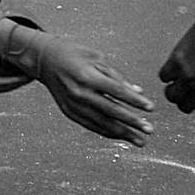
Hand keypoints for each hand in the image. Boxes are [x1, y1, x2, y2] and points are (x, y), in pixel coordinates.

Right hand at [34, 37, 155, 145]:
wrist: (44, 59)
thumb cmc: (72, 54)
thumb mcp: (96, 57)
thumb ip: (116, 76)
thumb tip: (137, 91)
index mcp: (87, 75)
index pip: (117, 91)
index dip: (135, 101)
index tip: (150, 108)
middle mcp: (79, 92)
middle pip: (111, 110)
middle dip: (132, 121)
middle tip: (149, 129)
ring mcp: (73, 104)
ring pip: (102, 123)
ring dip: (122, 133)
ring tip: (139, 140)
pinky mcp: (68, 111)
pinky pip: (91, 125)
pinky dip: (107, 131)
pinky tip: (120, 135)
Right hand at [158, 14, 194, 115]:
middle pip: (184, 106)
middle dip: (184, 99)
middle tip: (184, 89)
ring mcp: (188, 76)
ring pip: (171, 94)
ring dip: (173, 90)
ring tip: (176, 81)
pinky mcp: (178, 61)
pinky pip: (164, 76)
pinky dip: (167, 74)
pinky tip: (174, 67)